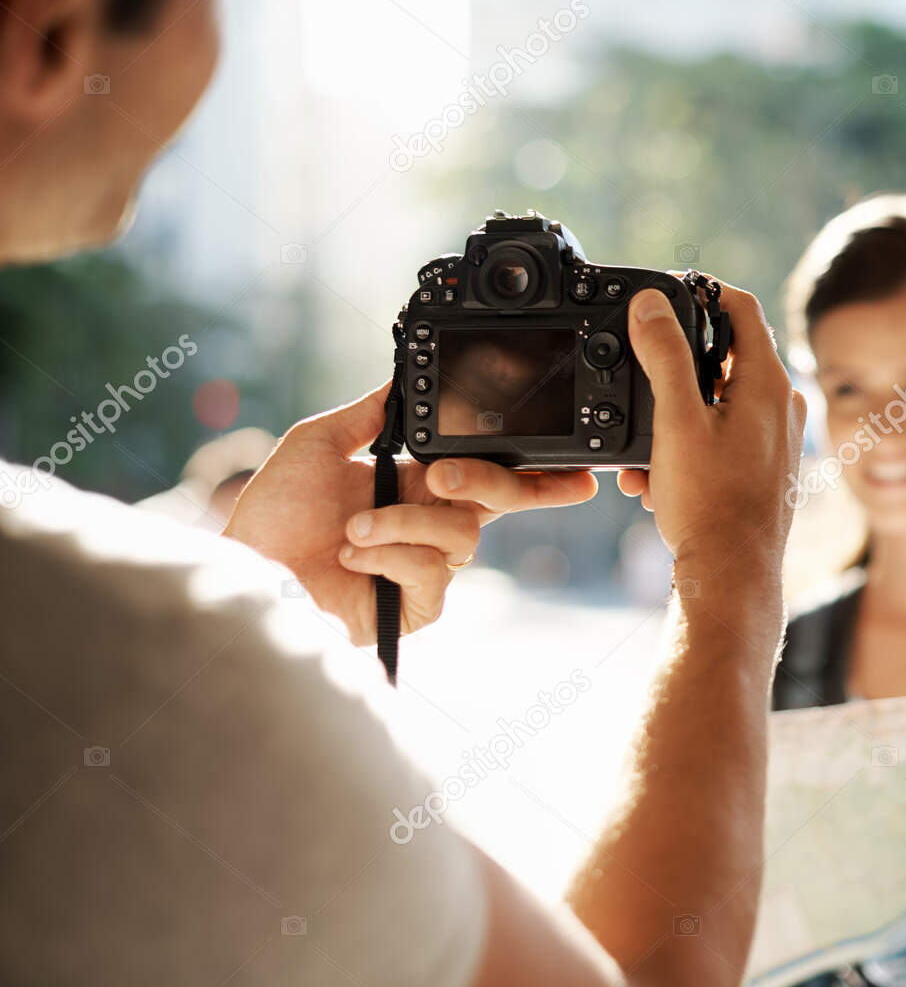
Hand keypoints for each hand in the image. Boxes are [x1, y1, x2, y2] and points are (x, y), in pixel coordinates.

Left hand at [223, 383, 596, 643]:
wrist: (246, 573)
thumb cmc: (272, 517)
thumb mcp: (317, 442)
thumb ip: (369, 413)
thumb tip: (402, 379)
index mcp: (416, 487)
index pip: (490, 476)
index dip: (537, 476)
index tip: (578, 470)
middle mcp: (427, 526)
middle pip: (497, 499)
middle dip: (483, 480)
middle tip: (438, 476)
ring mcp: (424, 568)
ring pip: (464, 535)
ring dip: (405, 524)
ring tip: (353, 529)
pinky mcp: (416, 606)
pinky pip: (435, 574)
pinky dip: (392, 558)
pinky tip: (352, 557)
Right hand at [615, 282, 804, 581]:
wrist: (731, 574)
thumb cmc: (710, 502)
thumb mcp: (675, 419)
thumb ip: (664, 354)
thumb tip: (652, 304)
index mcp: (767, 382)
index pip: (740, 307)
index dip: (701, 292)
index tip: (666, 298)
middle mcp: (782, 405)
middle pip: (724, 357)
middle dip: (674, 372)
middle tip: (642, 386)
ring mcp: (777, 439)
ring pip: (717, 405)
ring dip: (673, 421)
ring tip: (643, 456)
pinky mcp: (766, 469)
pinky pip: (722, 441)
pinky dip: (688, 450)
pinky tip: (657, 481)